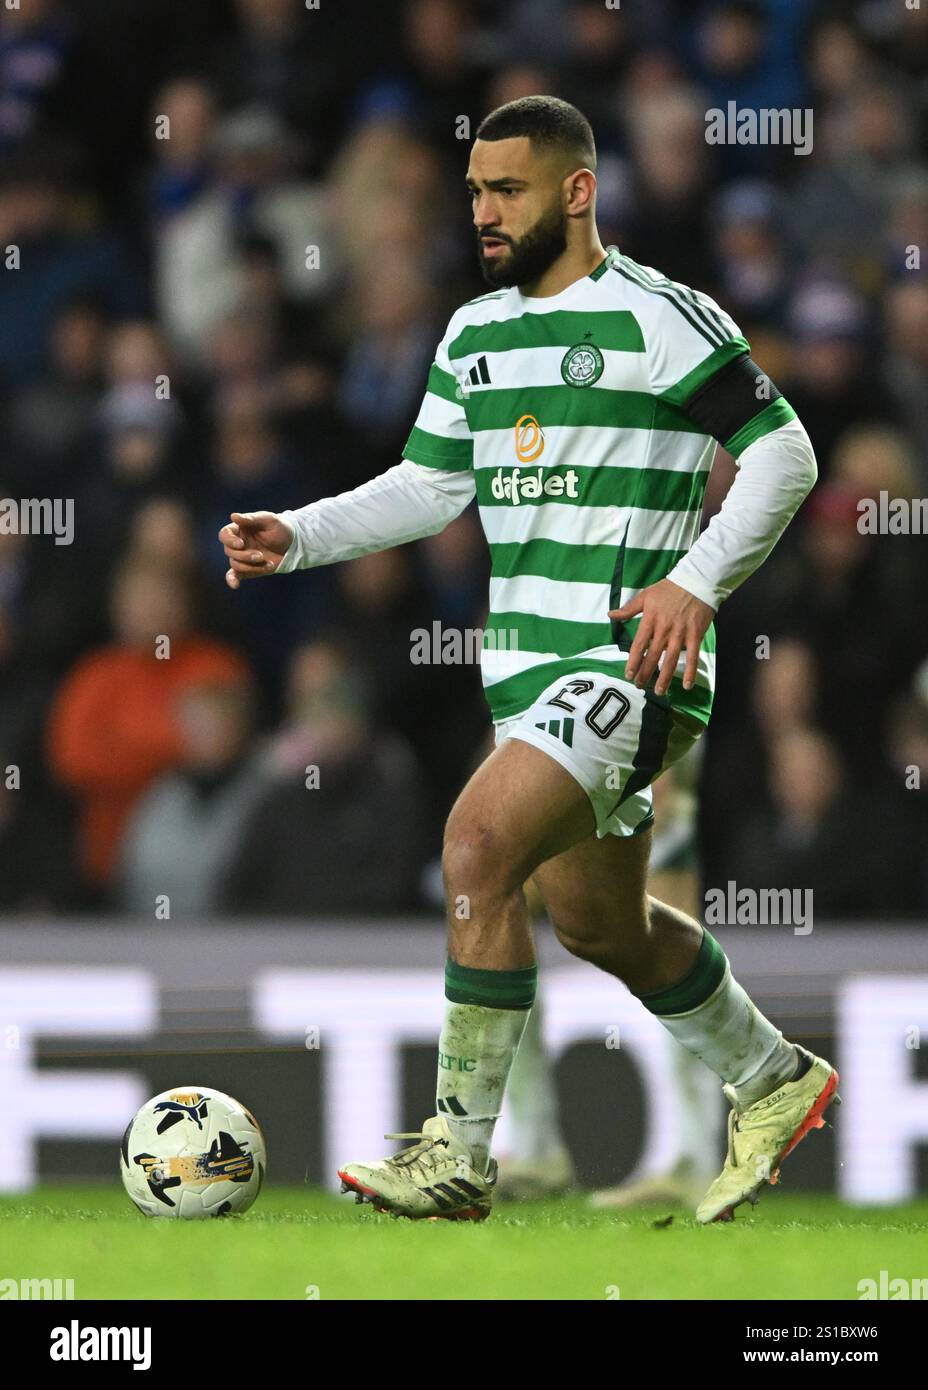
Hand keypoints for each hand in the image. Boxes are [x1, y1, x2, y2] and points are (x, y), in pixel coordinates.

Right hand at [218, 511, 293, 589]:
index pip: (224, 534)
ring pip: (236, 564)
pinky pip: (235, 575)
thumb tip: (233, 516)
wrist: (292, 544)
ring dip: (250, 566)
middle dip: (245, 556)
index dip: (229, 540)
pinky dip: (232, 580)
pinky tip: (235, 585)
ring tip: (269, 563)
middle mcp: (238, 544)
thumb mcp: (269, 520)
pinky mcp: (248, 569)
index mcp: (239, 530)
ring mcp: (242, 557)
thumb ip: (251, 518)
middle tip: (260, 555)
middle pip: (229, 552)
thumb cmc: (280, 528)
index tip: (241, 544)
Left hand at [608, 578, 713, 695]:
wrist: (697, 581)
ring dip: (665, 677)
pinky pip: (693, 656)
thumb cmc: (669, 589)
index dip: (633, 661)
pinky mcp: (696, 635)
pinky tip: (687, 685)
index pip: (639, 645)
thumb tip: (610, 615)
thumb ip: (628, 609)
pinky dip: (690, 671)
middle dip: (645, 673)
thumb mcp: (646, 595)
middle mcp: (664, 629)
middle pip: (652, 656)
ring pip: (671, 659)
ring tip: (659, 691)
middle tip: (639, 686)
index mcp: (650, 619)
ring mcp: (681, 633)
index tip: (628, 674)